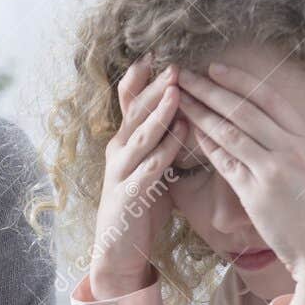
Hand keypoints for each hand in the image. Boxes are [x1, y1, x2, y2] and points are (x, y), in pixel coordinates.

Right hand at [91, 53, 185, 299]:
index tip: (154, 54)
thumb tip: (187, 112)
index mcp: (124, 142)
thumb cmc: (140, 206)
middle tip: (172, 66)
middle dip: (154, 88)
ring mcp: (121, 174)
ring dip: (158, 114)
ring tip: (175, 93)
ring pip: (140, 137)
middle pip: (134, 113)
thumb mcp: (150, 166)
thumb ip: (162, 140)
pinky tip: (181, 137)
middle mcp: (118, 153)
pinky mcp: (128, 196)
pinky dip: (165, 151)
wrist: (119, 250)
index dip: (139, 79)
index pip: (128, 103)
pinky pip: (149, 169)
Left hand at [176, 63, 304, 304]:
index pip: (271, 100)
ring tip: (177, 98)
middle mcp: (290, 151)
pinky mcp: (254, 195)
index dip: (241, 81)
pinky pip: (224, 163)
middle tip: (184, 74)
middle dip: (210, 90)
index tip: (215, 68)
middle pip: (243, 111)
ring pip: (229, 133)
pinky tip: (188, 131)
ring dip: (200, 113)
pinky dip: (205, 145)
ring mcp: (271, 172)